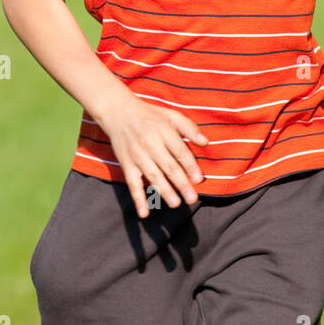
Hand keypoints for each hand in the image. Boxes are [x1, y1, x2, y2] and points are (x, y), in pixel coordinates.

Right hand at [96, 93, 208, 218]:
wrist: (118, 111)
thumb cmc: (150, 115)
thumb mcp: (171, 115)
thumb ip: (189, 128)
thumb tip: (206, 143)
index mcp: (163, 131)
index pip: (179, 151)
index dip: (190, 166)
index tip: (199, 180)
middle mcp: (150, 144)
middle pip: (168, 166)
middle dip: (181, 184)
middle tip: (192, 199)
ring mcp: (137, 155)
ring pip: (152, 176)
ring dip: (164, 191)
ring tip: (176, 204)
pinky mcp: (126, 164)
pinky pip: (132, 184)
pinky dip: (138, 199)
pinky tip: (144, 213)